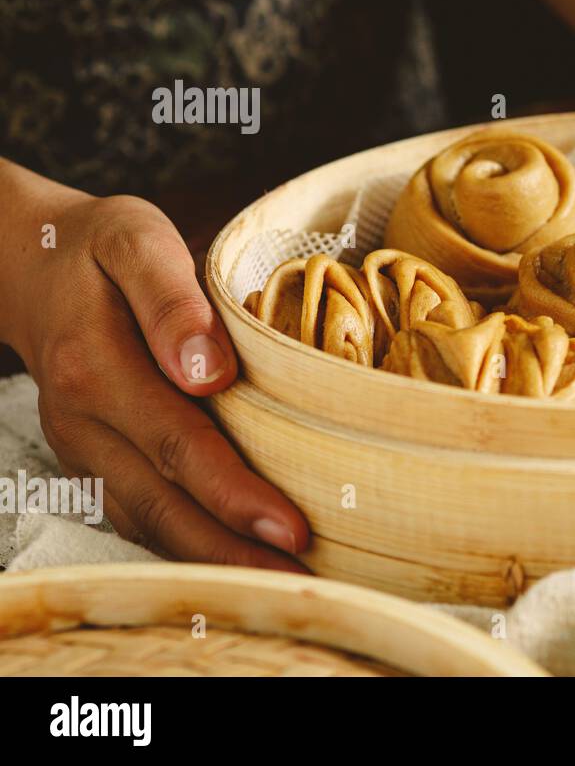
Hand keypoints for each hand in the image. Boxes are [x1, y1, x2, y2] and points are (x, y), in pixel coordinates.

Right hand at [9, 190, 309, 567]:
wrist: (31, 264)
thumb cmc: (99, 248)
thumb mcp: (135, 241)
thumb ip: (172, 301)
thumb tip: (210, 370)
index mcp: (95, 367)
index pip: (177, 446)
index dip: (235, 493)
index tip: (291, 526)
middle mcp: (83, 421)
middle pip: (163, 504)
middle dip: (233, 549)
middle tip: (299, 575)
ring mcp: (83, 446)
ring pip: (147, 521)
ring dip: (212, 558)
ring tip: (279, 578)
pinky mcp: (93, 457)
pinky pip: (137, 513)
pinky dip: (184, 544)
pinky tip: (232, 556)